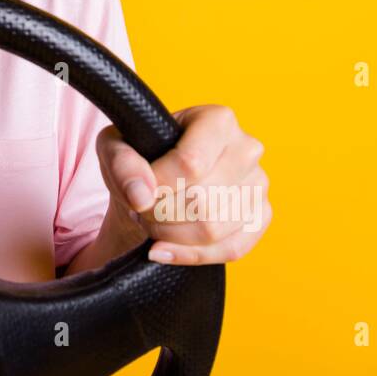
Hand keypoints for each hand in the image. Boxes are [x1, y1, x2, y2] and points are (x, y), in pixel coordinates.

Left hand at [95, 104, 270, 264]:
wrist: (157, 182)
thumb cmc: (140, 157)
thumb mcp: (116, 148)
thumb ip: (122, 164)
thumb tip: (141, 197)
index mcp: (218, 119)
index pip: (191, 163)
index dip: (158, 186)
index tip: (139, 191)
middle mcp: (246, 148)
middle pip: (202, 199)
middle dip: (160, 214)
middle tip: (141, 210)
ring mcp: (258, 184)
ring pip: (214, 228)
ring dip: (171, 235)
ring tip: (152, 222)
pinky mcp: (260, 216)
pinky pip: (232, 249)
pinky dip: (192, 256)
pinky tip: (163, 250)